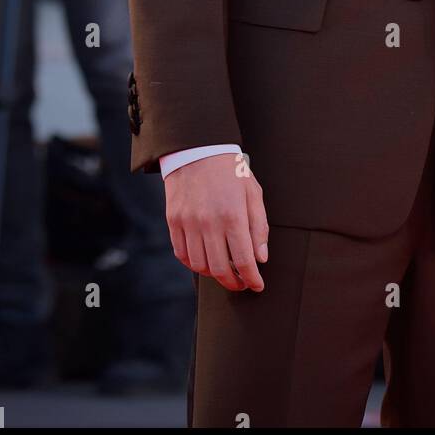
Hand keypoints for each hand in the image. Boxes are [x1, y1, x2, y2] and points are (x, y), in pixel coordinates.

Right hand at [165, 151, 269, 292]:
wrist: (197, 149)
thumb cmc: (229, 170)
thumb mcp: (252, 192)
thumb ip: (258, 226)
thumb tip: (260, 258)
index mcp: (232, 215)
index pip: (243, 260)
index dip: (252, 278)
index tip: (257, 285)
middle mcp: (209, 222)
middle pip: (220, 269)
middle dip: (234, 283)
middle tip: (242, 283)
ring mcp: (188, 223)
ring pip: (199, 265)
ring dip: (214, 275)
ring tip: (224, 271)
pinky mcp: (173, 221)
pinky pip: (182, 254)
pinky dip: (194, 264)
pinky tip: (205, 260)